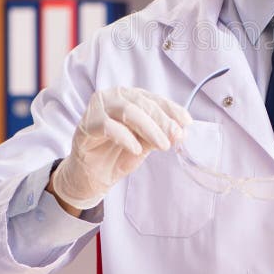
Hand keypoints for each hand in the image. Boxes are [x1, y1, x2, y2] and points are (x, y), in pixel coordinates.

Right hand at [51, 88, 191, 209]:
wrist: (93, 176)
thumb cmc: (119, 154)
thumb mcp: (145, 144)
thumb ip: (159, 135)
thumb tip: (180, 132)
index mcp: (131, 97)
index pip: (155, 99)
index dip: (172, 110)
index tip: (187, 122)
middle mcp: (114, 97)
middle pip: (143, 103)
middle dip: (163, 120)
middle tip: (177, 135)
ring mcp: (98, 108)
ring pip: (127, 111)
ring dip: (149, 128)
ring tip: (162, 144)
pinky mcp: (86, 124)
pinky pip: (107, 126)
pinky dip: (125, 137)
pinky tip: (136, 149)